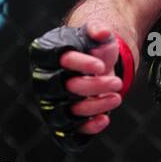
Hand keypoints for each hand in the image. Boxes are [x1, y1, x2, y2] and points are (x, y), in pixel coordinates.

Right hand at [29, 24, 124, 148]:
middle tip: (117, 82)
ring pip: (65, 112)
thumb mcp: (97, 30)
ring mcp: (51, 102)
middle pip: (62, 88)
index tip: (100, 65)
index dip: (78, 64)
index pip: (56, 59)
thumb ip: (98, 28)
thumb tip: (103, 31)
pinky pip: (68, 133)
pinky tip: (104, 119)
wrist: (97, 62)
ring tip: (117, 97)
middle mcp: (43, 80)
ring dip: (93, 107)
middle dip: (92, 86)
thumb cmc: (92, 46)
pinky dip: (86, 129)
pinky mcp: (62, 121)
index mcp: (45, 53)